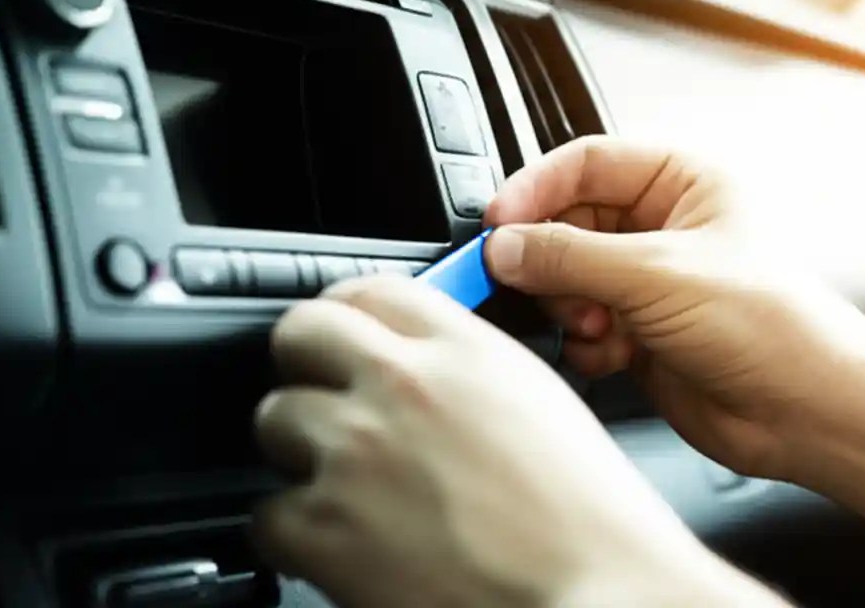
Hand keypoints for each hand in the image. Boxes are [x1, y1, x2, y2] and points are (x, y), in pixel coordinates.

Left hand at [252, 275, 782, 607]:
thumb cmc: (585, 511)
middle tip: (327, 401)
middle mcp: (402, 386)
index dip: (347, 314)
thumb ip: (466, 362)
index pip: (367, 287)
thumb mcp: (536, 398)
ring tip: (349, 486)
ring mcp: (356, 454)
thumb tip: (417, 356)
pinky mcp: (327, 530)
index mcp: (462, 349)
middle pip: (299, 332)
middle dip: (306, 365)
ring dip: (302, 451)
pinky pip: (269, 515)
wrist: (595, 590)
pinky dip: (296, 532)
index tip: (344, 337)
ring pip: (273, 419)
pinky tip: (344, 541)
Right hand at [485, 137, 864, 480]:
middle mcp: (665, 227)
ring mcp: (651, 282)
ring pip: (569, 278)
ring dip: (568, 304)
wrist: (804, 410)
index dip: (536, 188)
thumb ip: (570, 256)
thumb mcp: (658, 274)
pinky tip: (609, 354)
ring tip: (593, 323)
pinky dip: (584, 341)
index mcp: (683, 183)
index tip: (498, 220)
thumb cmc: (770, 324)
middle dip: (549, 258)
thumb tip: (506, 245)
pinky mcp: (641, 333)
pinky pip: (582, 325)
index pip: (587, 162)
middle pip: (570, 223)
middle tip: (526, 280)